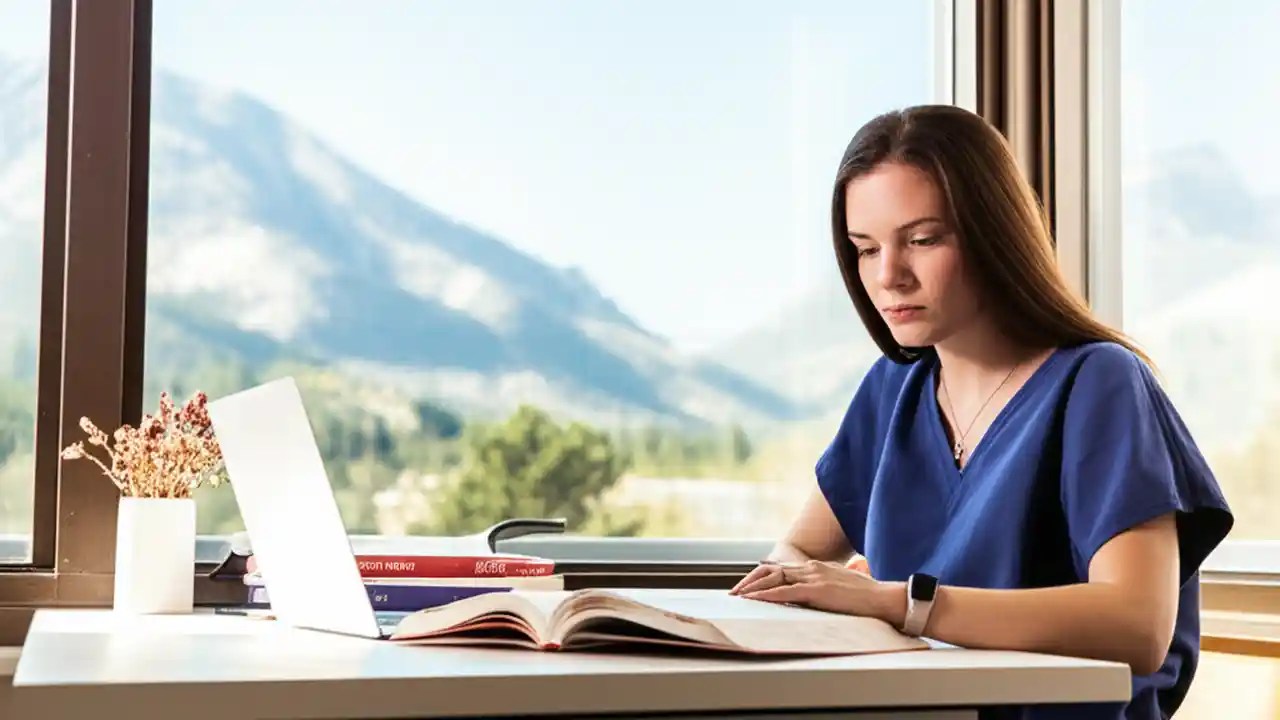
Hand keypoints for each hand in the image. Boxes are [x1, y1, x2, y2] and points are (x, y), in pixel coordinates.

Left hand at [736, 559, 904, 624]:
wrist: (884, 598)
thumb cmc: (869, 596)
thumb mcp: (845, 586)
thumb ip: (832, 585)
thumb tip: (828, 592)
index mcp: (818, 568)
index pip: (784, 570)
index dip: (764, 577)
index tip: (750, 586)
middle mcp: (813, 568)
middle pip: (773, 571)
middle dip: (752, 581)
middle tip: (735, 592)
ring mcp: (814, 577)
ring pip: (775, 579)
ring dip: (753, 588)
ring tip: (738, 596)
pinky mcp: (817, 591)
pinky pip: (785, 592)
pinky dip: (767, 595)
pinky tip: (754, 600)